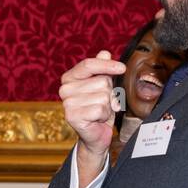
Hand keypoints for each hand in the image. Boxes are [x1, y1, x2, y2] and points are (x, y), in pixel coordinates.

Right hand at [59, 50, 124, 164]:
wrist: (96, 135)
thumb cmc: (99, 109)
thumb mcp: (103, 86)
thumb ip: (102, 69)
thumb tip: (104, 53)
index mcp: (69, 78)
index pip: (89, 64)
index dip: (107, 65)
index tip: (122, 68)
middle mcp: (65, 89)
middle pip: (100, 81)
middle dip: (108, 93)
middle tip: (103, 103)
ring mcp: (67, 103)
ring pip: (102, 96)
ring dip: (107, 106)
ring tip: (100, 112)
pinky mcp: (72, 116)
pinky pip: (100, 109)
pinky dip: (104, 115)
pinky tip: (97, 119)